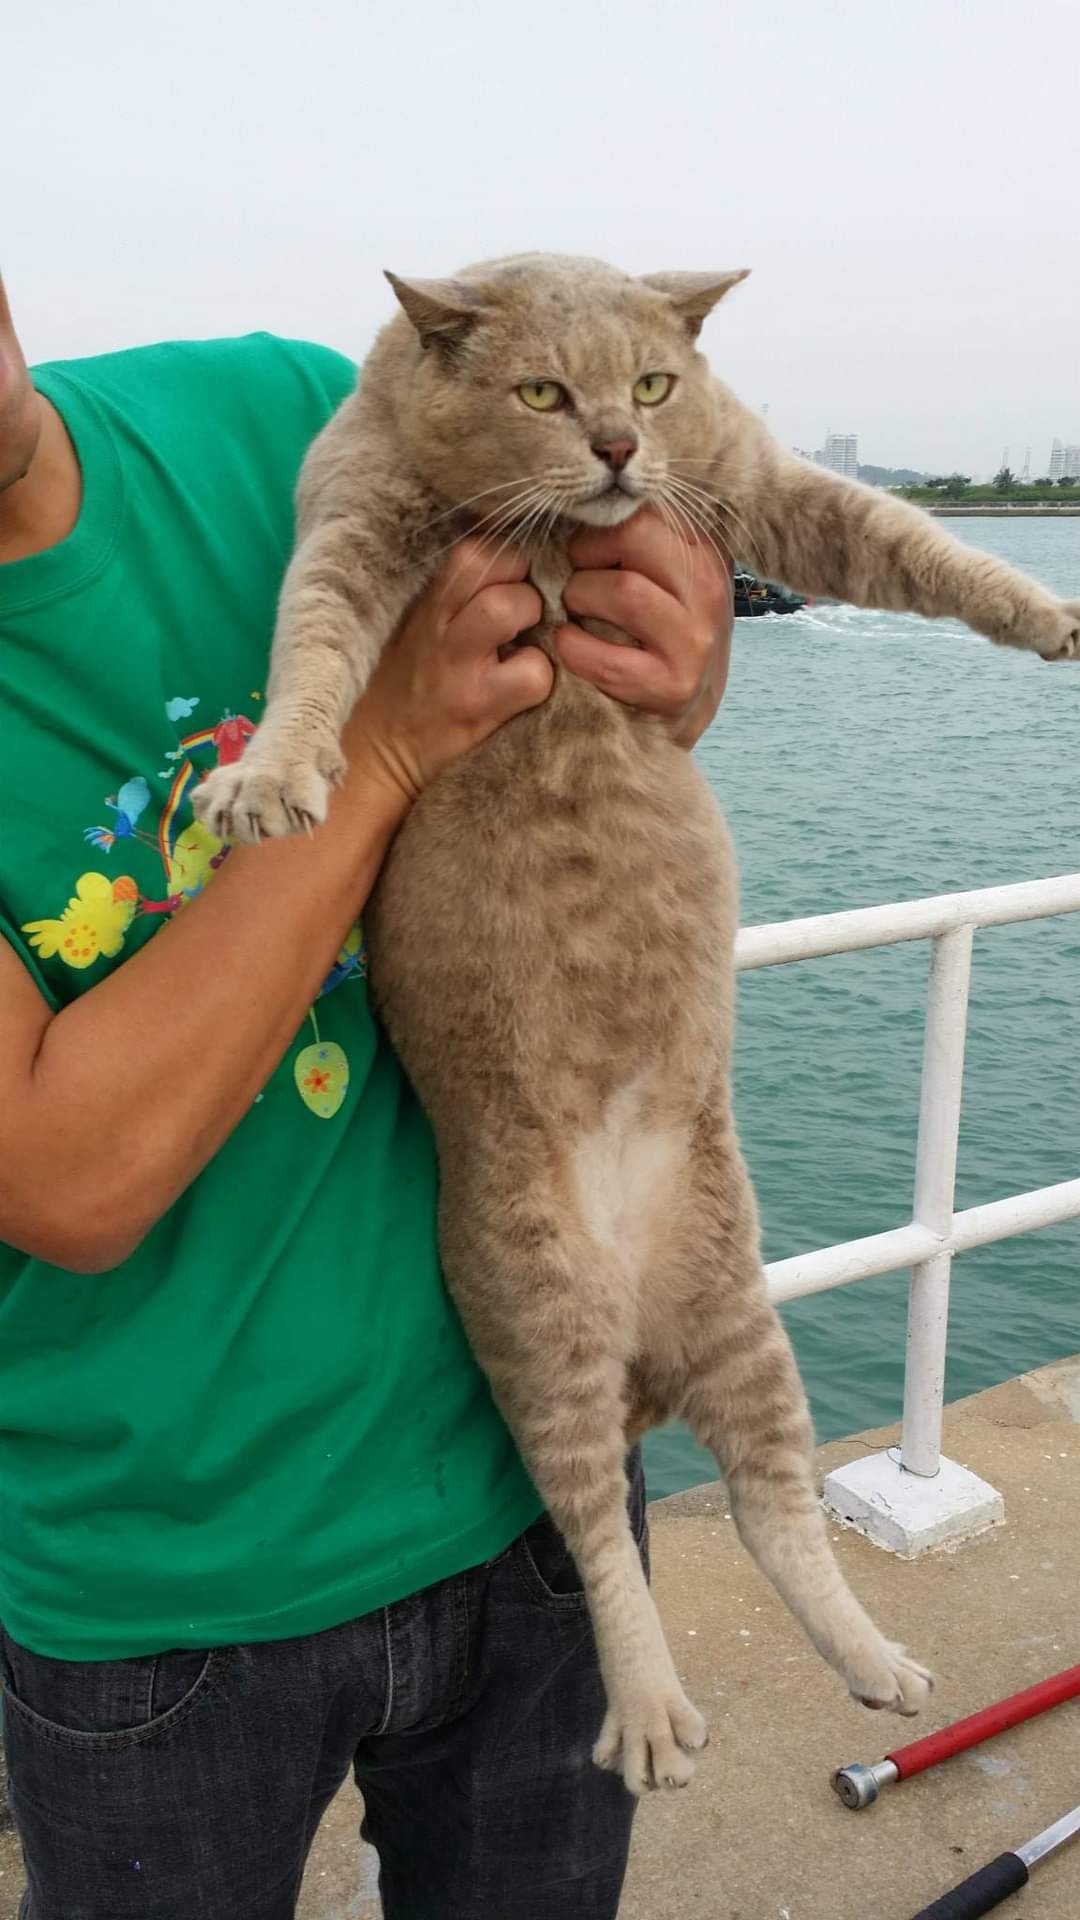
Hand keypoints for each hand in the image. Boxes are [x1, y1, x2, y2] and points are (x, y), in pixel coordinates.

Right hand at [347, 539, 550, 805]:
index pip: (476, 549)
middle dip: (525, 582)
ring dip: (534, 621)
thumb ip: (456, 597)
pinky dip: (540, 677)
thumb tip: (516, 568)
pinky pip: (535, 674)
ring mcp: (458, 665)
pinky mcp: (478, 707)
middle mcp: (440, 625)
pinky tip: (520, 687)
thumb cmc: (404, 685)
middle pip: (496, 562)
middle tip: (524, 614)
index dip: (507, 558)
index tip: (512, 582)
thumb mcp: (417, 627)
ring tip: (524, 644)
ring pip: (510, 606)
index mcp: (429, 603)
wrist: (375, 751)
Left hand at [558, 507, 733, 746]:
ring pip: (621, 591)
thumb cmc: (658, 629)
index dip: (598, 525)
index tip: (584, 551)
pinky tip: (571, 645)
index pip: (642, 507)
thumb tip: (582, 501)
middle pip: (631, 535)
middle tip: (575, 578)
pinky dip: (574, 648)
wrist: (683, 708)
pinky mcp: (673, 687)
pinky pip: (607, 657)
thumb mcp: (666, 574)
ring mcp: (695, 640)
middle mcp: (708, 589)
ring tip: (574, 611)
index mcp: (705, 550)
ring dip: (578, 598)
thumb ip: (641, 538)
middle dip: (585, 555)